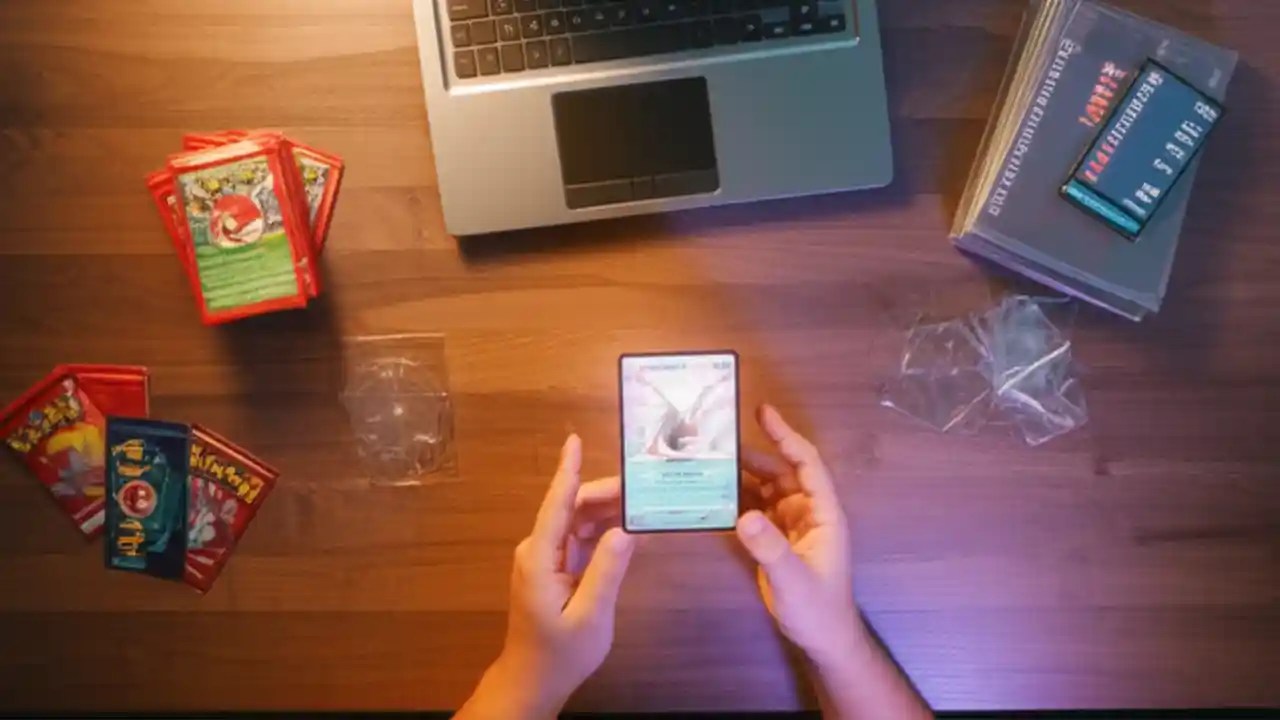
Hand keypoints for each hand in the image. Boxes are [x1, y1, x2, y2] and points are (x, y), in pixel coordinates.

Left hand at [456, 435, 636, 719]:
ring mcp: (545, 558)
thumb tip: (626, 531)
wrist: (534, 679)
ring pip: (578, 522)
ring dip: (609, 512)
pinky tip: (630, 529)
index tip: (575, 441)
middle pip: (572, 509)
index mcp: (540, 557)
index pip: (557, 504)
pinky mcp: (555, 568)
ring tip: (645, 504)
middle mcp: (538, 550)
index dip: (568, 471)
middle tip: (646, 490)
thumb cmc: (560, 653)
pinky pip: (580, 539)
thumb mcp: (589, 616)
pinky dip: (604, 532)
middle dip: (607, 495)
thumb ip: (606, 572)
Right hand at [735, 405, 863, 669]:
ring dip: (743, 476)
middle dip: (754, 453)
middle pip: (782, 472)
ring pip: (767, 489)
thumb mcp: (793, 580)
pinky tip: (714, 495)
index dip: (786, 436)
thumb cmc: (818, 609)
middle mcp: (808, 512)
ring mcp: (792, 525)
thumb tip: (743, 515)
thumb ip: (770, 548)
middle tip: (719, 439)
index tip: (762, 412)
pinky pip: (757, 510)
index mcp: (823, 513)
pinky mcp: (777, 540)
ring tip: (710, 462)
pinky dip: (738, 500)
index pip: (806, 464)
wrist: (823, 640)